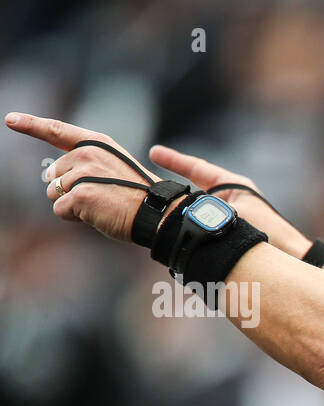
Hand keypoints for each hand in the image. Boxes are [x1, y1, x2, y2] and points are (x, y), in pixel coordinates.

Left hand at [5, 111, 168, 243]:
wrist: (158, 213)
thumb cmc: (138, 197)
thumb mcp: (112, 168)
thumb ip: (84, 164)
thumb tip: (52, 178)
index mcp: (95, 143)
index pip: (56, 130)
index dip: (30, 125)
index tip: (10, 119)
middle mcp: (86, 153)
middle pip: (52, 174)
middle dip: (68, 189)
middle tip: (100, 196)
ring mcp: (82, 173)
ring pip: (53, 193)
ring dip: (71, 204)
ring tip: (100, 205)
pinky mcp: (80, 194)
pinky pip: (60, 210)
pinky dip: (75, 217)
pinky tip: (97, 215)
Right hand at [148, 144, 311, 257]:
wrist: (292, 254)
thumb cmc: (272, 232)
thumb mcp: (237, 216)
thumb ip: (211, 211)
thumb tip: (184, 214)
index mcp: (233, 184)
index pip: (198, 168)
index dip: (174, 160)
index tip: (154, 153)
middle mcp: (231, 194)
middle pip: (195, 186)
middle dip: (173, 186)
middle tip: (148, 185)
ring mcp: (230, 210)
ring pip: (198, 205)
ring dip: (182, 209)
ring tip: (159, 208)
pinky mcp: (230, 226)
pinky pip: (205, 220)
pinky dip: (192, 223)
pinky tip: (179, 231)